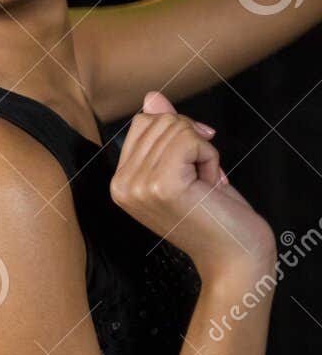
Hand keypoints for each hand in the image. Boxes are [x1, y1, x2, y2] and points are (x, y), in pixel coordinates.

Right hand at [110, 90, 275, 280]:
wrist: (234, 257)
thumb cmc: (216, 215)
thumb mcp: (186, 167)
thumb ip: (165, 132)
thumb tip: (152, 97)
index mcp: (119, 182)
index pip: (142, 123)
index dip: (179, 134)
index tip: (193, 168)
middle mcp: (121, 185)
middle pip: (158, 121)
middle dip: (192, 142)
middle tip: (200, 182)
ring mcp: (138, 186)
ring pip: (176, 128)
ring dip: (203, 153)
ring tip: (204, 187)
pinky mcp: (162, 185)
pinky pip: (190, 140)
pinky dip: (210, 157)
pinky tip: (209, 186)